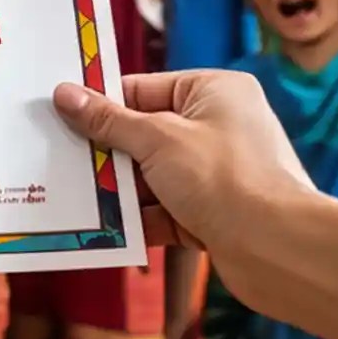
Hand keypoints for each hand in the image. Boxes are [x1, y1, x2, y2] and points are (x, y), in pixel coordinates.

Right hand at [51, 71, 317, 296]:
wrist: (278, 249)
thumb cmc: (226, 178)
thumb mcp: (156, 140)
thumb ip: (107, 121)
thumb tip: (66, 94)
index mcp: (213, 92)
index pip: (143, 89)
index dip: (101, 103)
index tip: (61, 114)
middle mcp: (217, 127)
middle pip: (142, 134)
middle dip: (106, 153)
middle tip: (59, 159)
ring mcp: (214, 173)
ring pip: (149, 176)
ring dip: (118, 190)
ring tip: (75, 197)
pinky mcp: (211, 213)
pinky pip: (161, 210)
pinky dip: (136, 220)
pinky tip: (103, 230)